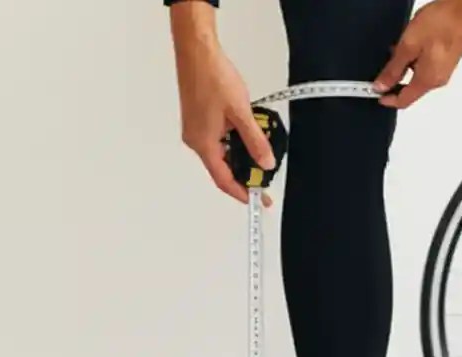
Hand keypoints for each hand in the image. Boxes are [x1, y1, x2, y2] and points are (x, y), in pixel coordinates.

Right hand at [170, 4, 274, 206]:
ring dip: (240, 157)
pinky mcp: (199, 120)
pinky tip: (249, 136)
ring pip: (221, 153)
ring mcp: (196, 130)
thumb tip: (266, 163)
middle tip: (265, 179)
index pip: (224, 179)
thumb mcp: (242, 113)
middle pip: (222, 169)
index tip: (258, 199)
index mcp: (203, 143)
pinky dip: (234, 144)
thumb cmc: (213, 77)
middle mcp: (196, 140)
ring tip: (261, 156)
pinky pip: (218, 140)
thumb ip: (255, 141)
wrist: (197, 53)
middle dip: (244, 176)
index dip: (241, 192)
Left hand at [373, 0, 461, 108]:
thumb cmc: (441, 23)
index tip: (374, 91)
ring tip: (400, 44)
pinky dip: (415, 59)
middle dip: (394, 79)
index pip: (404, 101)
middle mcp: (438, 80)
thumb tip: (381, 86)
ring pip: (418, 76)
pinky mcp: (447, 61)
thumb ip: (393, 69)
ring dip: (405, 66)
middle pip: (411, 89)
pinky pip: (426, 67)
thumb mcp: (408, 46)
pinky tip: (413, 42)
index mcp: (428, 80)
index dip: (387, 99)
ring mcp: (444, 71)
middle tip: (383, 63)